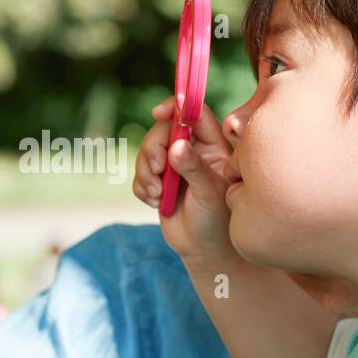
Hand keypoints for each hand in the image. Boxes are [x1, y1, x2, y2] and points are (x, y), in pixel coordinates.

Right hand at [133, 96, 239, 266]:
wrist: (204, 249)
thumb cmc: (218, 219)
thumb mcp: (210, 192)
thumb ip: (194, 167)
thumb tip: (177, 145)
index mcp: (213, 146)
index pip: (195, 115)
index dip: (177, 107)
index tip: (158, 112)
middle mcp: (192, 151)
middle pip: (164, 131)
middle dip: (154, 148)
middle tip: (157, 169)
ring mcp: (173, 166)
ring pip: (148, 152)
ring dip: (146, 172)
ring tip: (157, 193)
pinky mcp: (157, 182)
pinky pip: (139, 174)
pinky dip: (142, 187)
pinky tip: (155, 202)